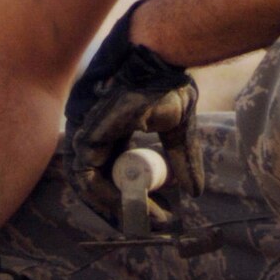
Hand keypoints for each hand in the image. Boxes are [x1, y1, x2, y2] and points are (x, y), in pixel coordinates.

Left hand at [63, 1, 201, 220]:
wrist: (159, 54)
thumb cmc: (167, 81)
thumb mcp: (178, 128)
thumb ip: (182, 160)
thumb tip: (195, 193)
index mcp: (109, 127)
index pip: (107, 170)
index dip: (122, 195)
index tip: (147, 214)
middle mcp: (91, 130)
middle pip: (92, 180)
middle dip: (115, 208)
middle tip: (142, 226)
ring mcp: (85, 129)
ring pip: (86, 181)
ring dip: (112, 206)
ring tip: (142, 220)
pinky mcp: (87, 130)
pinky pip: (86, 173)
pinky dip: (105, 193)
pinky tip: (129, 205)